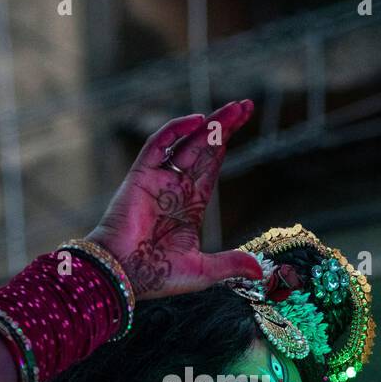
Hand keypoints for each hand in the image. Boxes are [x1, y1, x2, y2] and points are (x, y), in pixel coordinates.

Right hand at [86, 100, 264, 296]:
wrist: (121, 274)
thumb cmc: (155, 276)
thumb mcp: (202, 271)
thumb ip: (230, 264)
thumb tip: (259, 272)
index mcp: (190, 206)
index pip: (212, 167)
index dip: (227, 145)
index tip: (245, 123)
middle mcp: (176, 188)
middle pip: (205, 149)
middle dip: (225, 127)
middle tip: (246, 105)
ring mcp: (159, 180)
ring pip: (188, 143)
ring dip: (210, 125)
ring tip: (234, 109)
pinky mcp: (142, 176)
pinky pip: (159, 145)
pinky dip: (177, 131)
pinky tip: (199, 121)